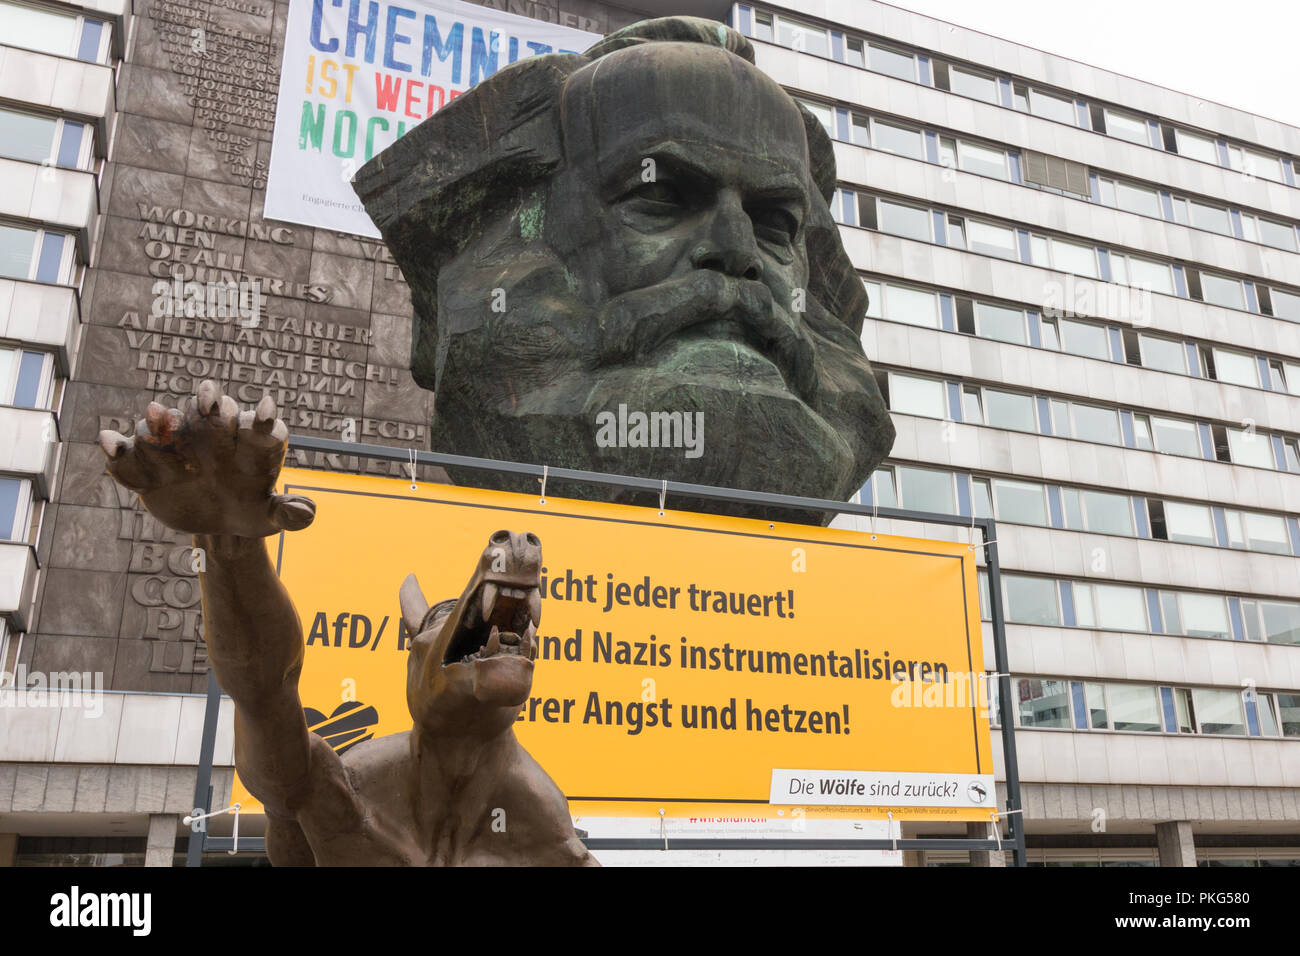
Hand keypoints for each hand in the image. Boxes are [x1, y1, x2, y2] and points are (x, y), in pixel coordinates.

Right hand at [98, 379, 314, 537]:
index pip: (259, 426)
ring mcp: (181, 447)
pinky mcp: (150, 464)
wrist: (214, 524)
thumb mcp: (267, 517)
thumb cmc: (248, 511)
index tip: (269, 407)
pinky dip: (118, 449)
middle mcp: (215, 437)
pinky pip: (131, 455)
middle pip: (214, 415)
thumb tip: (306, 513)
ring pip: (170, 428)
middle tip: (209, 401)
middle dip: (211, 406)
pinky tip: (108, 443)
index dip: (264, 418)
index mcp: (249, 447)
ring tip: (155, 415)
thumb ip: (287, 513)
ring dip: (161, 421)